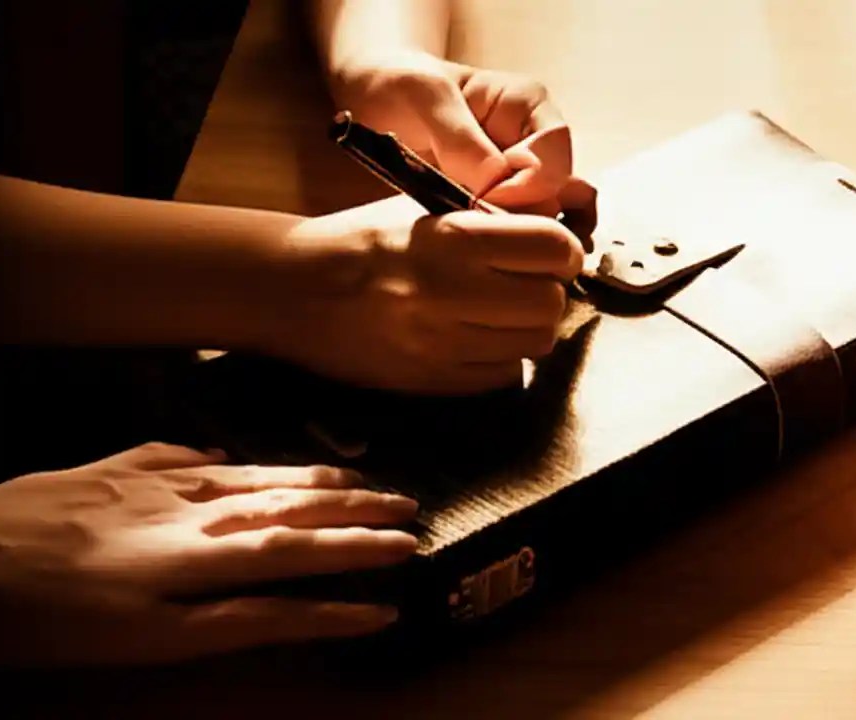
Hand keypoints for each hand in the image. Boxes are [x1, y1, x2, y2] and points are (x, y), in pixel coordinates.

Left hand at [0, 442, 420, 666]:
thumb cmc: (50, 619)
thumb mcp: (152, 640)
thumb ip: (243, 618)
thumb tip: (313, 604)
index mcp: (205, 553)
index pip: (304, 549)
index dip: (359, 555)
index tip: (406, 556)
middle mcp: (192, 507)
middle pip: (289, 505)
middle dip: (355, 508)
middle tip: (407, 506)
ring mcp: (154, 480)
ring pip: (251, 473)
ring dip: (309, 478)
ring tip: (353, 480)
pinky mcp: (114, 467)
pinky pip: (184, 454)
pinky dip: (219, 458)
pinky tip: (228, 456)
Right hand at [270, 194, 583, 393]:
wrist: (294, 289)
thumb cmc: (364, 241)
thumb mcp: (426, 208)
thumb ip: (491, 220)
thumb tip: (556, 234)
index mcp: (454, 239)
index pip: (554, 248)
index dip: (561, 251)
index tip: (551, 253)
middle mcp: (453, 293)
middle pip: (550, 304)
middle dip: (546, 292)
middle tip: (525, 284)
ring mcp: (444, 344)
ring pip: (533, 345)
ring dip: (526, 327)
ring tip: (498, 311)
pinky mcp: (434, 382)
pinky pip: (503, 376)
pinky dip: (501, 358)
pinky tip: (475, 338)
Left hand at [327, 48, 595, 232]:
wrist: (365, 100)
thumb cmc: (396, 83)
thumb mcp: (422, 94)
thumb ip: (459, 135)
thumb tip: (494, 184)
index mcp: (529, 108)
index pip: (554, 156)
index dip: (529, 184)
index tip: (484, 199)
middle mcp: (534, 147)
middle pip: (560, 196)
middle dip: (527, 219)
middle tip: (483, 233)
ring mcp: (518, 182)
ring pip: (552, 220)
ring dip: (526, 241)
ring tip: (491, 252)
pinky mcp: (497, 210)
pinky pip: (522, 236)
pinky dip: (514, 251)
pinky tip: (487, 258)